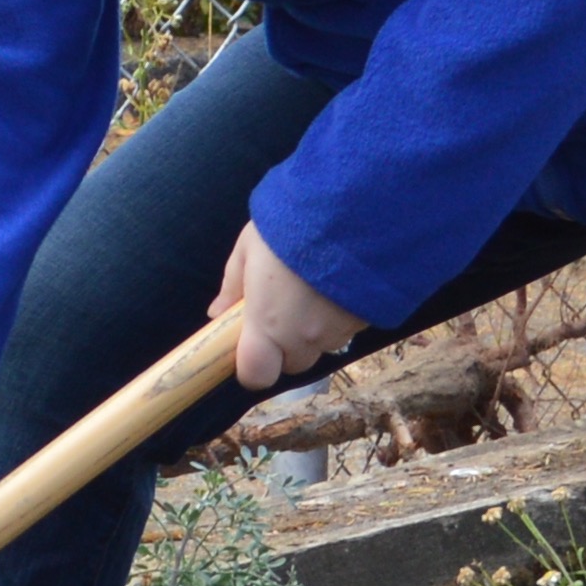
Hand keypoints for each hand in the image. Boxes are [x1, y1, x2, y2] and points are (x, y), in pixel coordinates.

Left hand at [209, 226, 371, 391]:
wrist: (355, 209)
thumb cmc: (291, 225)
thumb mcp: (249, 247)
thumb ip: (232, 285)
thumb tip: (216, 314)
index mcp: (267, 324)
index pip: (256, 376)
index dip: (253, 367)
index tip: (252, 346)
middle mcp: (304, 337)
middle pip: (294, 361)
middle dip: (287, 343)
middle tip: (285, 306)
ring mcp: (339, 331)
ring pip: (323, 345)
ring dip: (316, 329)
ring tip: (316, 287)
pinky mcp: (368, 320)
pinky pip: (348, 329)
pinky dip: (341, 315)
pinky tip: (339, 283)